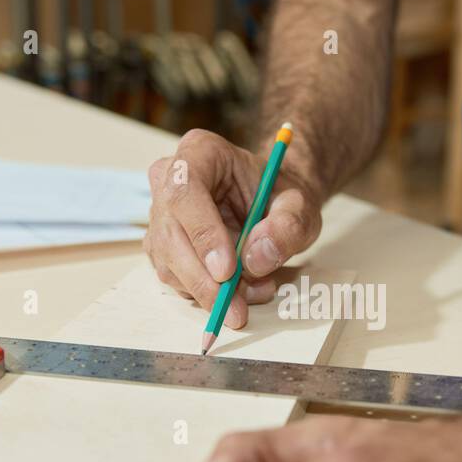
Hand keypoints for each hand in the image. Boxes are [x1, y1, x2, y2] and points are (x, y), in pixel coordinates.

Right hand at [144, 129, 323, 329]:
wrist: (271, 203)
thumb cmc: (280, 196)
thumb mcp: (300, 205)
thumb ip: (288, 226)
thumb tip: (255, 258)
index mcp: (200, 152)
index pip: (186, 190)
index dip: (202, 232)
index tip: (226, 270)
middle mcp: (170, 179)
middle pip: (170, 233)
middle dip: (203, 279)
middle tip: (234, 309)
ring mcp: (161, 214)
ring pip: (169, 262)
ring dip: (208, 291)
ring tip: (255, 291)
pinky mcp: (162, 246)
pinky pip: (176, 278)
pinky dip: (206, 294)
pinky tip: (240, 291)